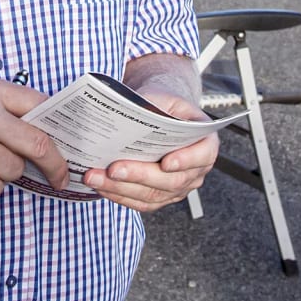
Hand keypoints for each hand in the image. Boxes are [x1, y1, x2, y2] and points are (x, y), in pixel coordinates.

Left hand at [83, 92, 217, 212]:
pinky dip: (119, 195)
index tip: (166, 162)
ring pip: (153, 196)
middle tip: (113, 169)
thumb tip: (129, 117)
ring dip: (121, 188)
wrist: (159, 112)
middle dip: (139, 175)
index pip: (203, 155)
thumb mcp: (164, 97)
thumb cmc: (163, 104)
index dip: (186, 160)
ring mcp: (179, 187)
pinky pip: (141, 203)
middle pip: (172, 181)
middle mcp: (196, 170)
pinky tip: (101, 186)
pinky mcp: (160, 197)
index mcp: (205, 142)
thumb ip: (155, 106)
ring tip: (95, 177)